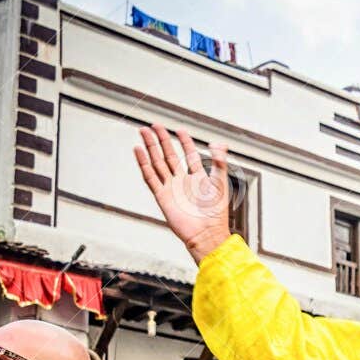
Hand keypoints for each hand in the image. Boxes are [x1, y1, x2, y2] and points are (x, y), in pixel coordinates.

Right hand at [134, 125, 232, 262]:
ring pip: (158, 162)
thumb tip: (219, 143)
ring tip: (143, 132)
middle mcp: (183, 181)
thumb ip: (220, 163)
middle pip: (169, 155)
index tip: (179, 129)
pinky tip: (139, 151)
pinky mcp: (161, 196)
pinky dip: (143, 163)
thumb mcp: (221, 184)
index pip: (189, 154)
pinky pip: (150, 176)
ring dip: (150, 147)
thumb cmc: (215, 214)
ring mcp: (171, 187)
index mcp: (198, 178)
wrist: (206, 233)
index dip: (184, 141)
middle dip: (162, 140)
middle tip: (154, 125)